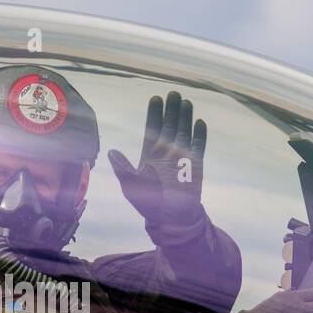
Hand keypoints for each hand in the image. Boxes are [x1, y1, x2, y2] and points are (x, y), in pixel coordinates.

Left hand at [108, 91, 206, 243]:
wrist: (171, 218)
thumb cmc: (149, 204)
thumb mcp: (131, 186)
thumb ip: (123, 168)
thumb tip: (112, 151)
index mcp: (150, 155)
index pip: (152, 129)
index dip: (154, 114)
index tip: (155, 99)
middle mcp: (166, 152)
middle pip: (169, 126)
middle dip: (171, 110)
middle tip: (173, 93)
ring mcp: (182, 157)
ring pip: (184, 132)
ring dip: (185, 117)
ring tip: (186, 102)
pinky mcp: (195, 165)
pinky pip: (198, 147)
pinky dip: (199, 136)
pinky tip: (200, 123)